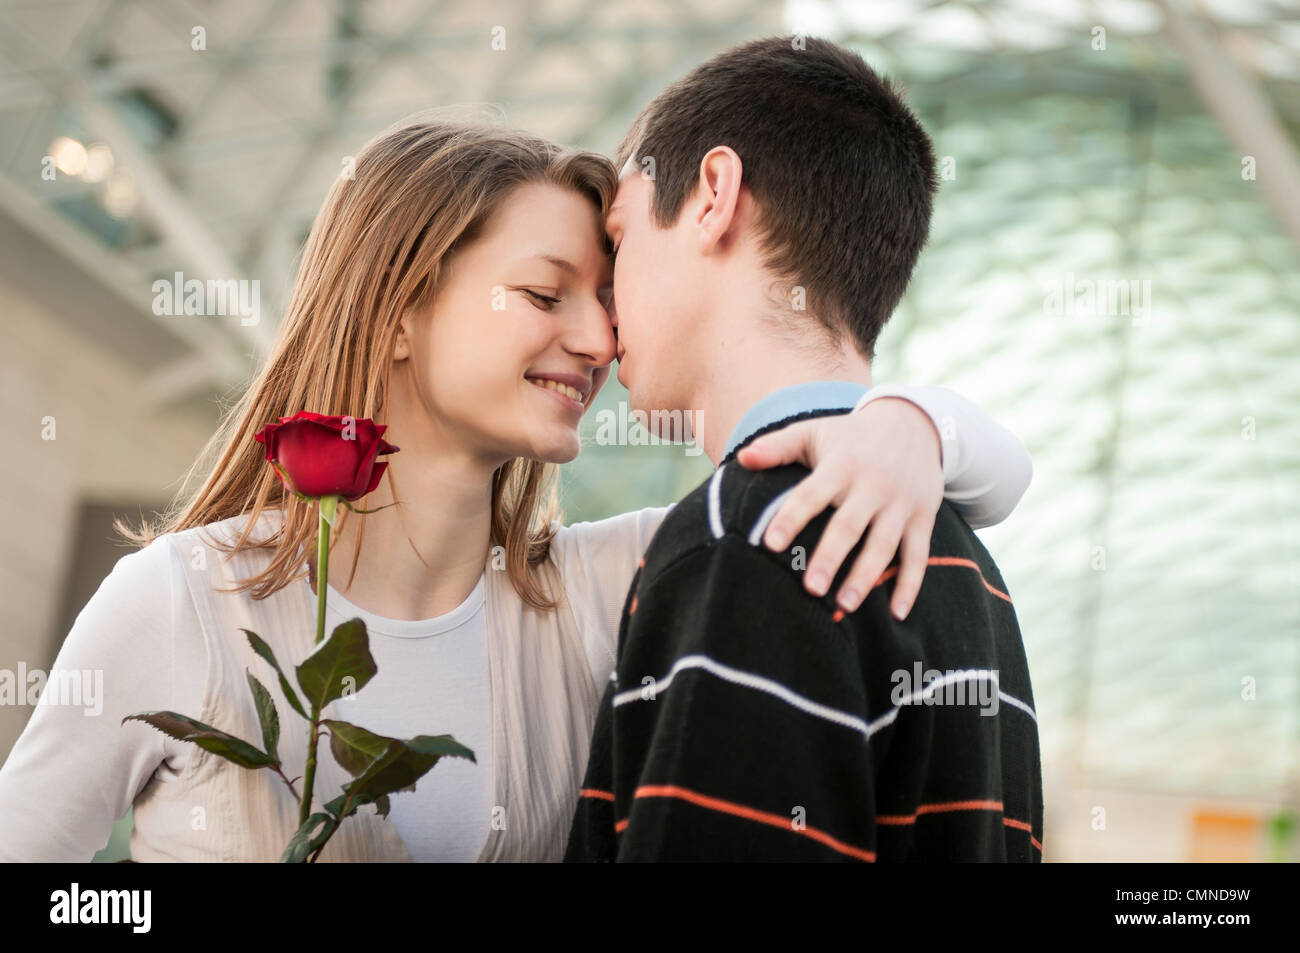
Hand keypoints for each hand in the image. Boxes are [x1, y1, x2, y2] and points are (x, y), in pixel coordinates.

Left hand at [734, 397, 943, 619]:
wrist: (914, 424)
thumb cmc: (850, 437)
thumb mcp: (814, 432)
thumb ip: (778, 446)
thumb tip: (742, 458)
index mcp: (841, 465)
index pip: (811, 493)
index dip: (791, 517)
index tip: (771, 544)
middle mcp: (873, 484)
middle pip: (849, 525)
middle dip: (830, 557)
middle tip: (811, 589)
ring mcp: (901, 503)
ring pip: (884, 544)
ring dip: (865, 577)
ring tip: (844, 607)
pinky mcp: (923, 517)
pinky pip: (919, 555)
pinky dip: (911, 585)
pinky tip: (897, 613)